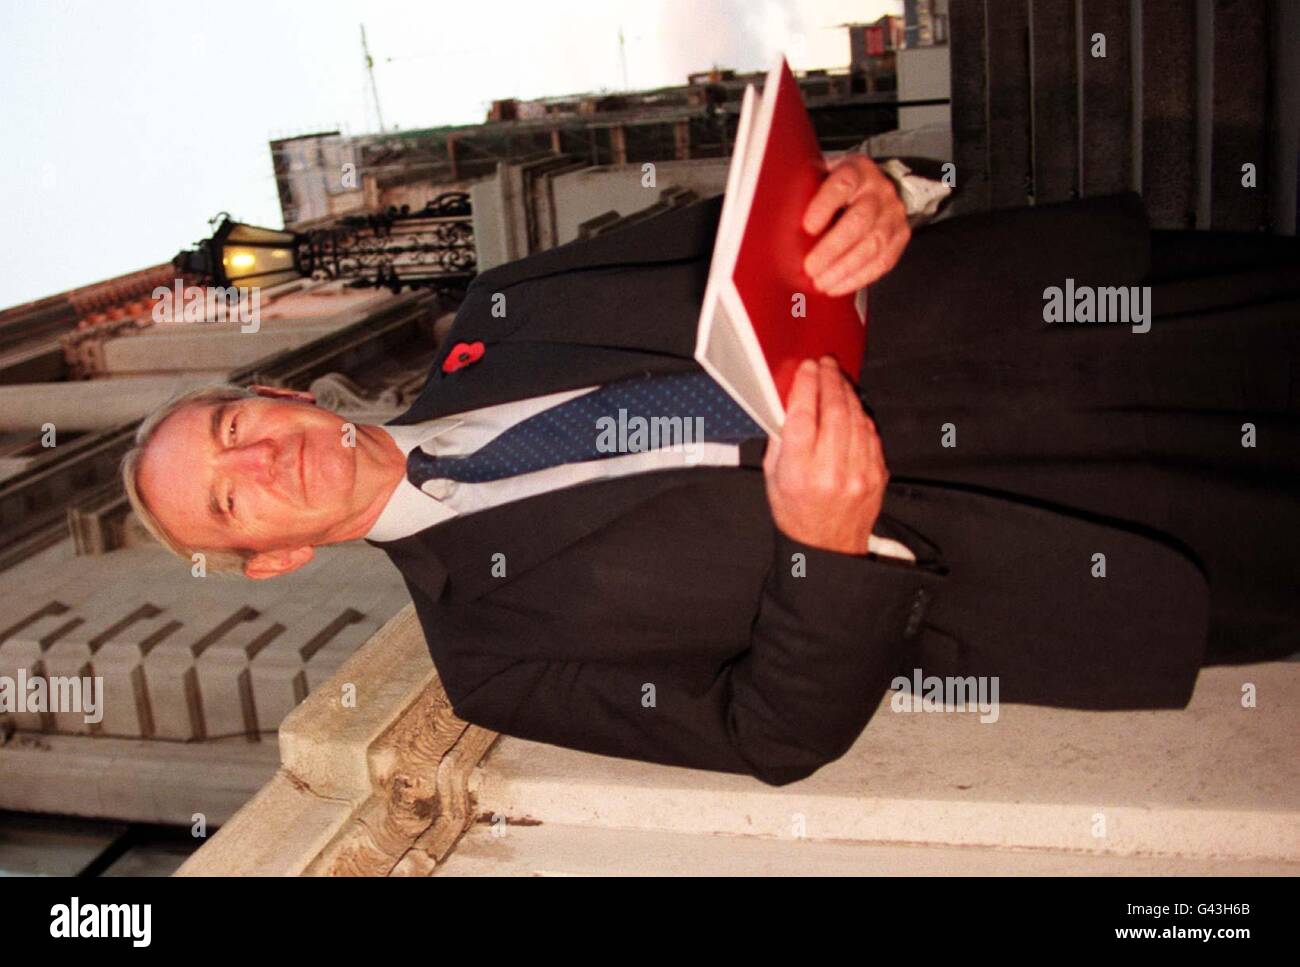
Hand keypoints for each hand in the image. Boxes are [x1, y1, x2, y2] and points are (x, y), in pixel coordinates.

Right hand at [763, 357, 887, 554]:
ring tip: (837, 378)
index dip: (806, 385)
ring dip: (847, 392)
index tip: (806, 367)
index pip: (802, 415)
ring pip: (855, 418)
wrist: (828, 549)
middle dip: (829, 380)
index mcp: (798, 472)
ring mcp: (857, 473)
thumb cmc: (796, 513)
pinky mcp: (876, 475)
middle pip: (833, 410)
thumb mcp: (773, 479)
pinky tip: (852, 405)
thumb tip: (788, 402)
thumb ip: (780, 440)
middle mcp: (829, 471)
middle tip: (825, 364)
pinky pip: (870, 433)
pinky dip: (860, 414)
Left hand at [802, 154, 909, 295]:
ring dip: (845, 268)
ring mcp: (893, 213)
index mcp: (857, 170)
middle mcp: (879, 190)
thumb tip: (775, 219)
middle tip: (811, 267)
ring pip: (873, 244)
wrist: (877, 188)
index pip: (843, 183)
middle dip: (833, 248)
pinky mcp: (900, 236)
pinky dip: (858, 278)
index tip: (808, 226)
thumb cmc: (840, 188)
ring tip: (822, 282)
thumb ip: (807, 191)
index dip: (825, 205)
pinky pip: (883, 261)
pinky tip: (839, 285)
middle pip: (860, 220)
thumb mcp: (824, 177)